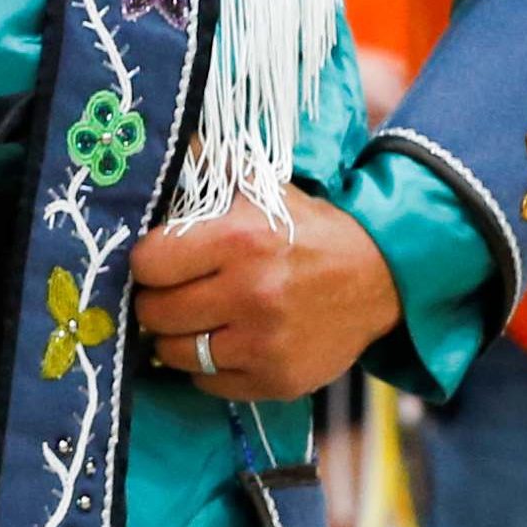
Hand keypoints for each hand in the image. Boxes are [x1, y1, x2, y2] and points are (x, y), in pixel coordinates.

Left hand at [129, 189, 399, 403]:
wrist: (378, 275)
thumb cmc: (304, 229)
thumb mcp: (259, 186)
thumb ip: (205, 164)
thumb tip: (161, 143)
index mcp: (238, 240)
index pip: (148, 264)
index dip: (148, 264)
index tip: (160, 262)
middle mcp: (251, 293)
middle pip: (155, 314)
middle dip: (157, 302)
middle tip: (173, 293)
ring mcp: (265, 343)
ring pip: (175, 354)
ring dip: (177, 338)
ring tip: (195, 320)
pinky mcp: (278, 379)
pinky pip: (209, 383)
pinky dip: (208, 367)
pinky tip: (225, 343)